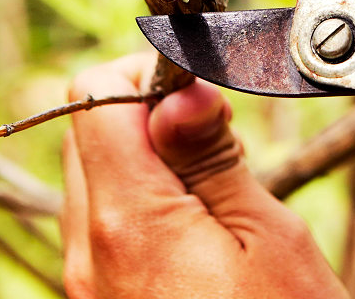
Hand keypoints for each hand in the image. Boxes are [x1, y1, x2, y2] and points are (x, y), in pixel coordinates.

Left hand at [61, 54, 348, 297]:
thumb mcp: (265, 236)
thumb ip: (211, 158)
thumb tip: (180, 88)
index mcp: (128, 223)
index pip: (96, 99)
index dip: (149, 76)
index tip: (200, 92)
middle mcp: (90, 253)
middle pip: (90, 134)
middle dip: (150, 114)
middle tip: (217, 138)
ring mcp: (91, 281)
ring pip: (97, 176)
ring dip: (152, 157)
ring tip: (217, 183)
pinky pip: (107, 222)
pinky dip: (147, 198)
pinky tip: (199, 221)